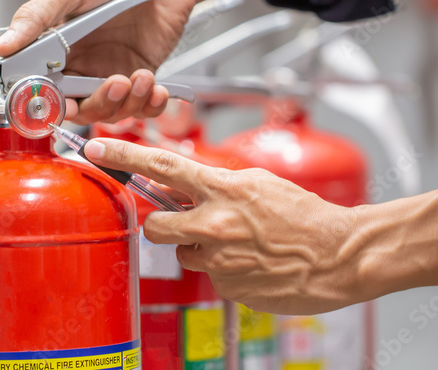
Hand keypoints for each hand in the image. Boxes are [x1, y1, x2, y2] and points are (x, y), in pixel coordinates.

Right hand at [0, 0, 301, 123]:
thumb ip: (36, 18)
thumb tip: (2, 47)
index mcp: (56, 47)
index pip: (40, 87)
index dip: (46, 102)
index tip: (57, 102)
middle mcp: (81, 65)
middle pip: (77, 108)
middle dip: (94, 104)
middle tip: (111, 84)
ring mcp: (111, 73)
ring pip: (109, 112)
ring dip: (125, 102)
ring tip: (140, 77)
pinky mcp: (141, 78)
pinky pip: (142, 107)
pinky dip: (149, 104)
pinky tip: (155, 86)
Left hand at [83, 137, 362, 314]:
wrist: (340, 256)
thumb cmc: (305, 217)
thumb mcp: (258, 183)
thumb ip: (216, 183)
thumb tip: (180, 181)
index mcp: (223, 189)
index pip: (162, 165)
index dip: (125, 155)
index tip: (96, 149)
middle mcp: (215, 224)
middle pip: (155, 225)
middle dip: (162, 224)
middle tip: (185, 222)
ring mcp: (219, 259)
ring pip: (185, 254)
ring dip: (201, 249)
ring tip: (239, 245)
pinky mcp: (228, 288)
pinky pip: (211, 276)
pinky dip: (225, 270)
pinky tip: (253, 264)